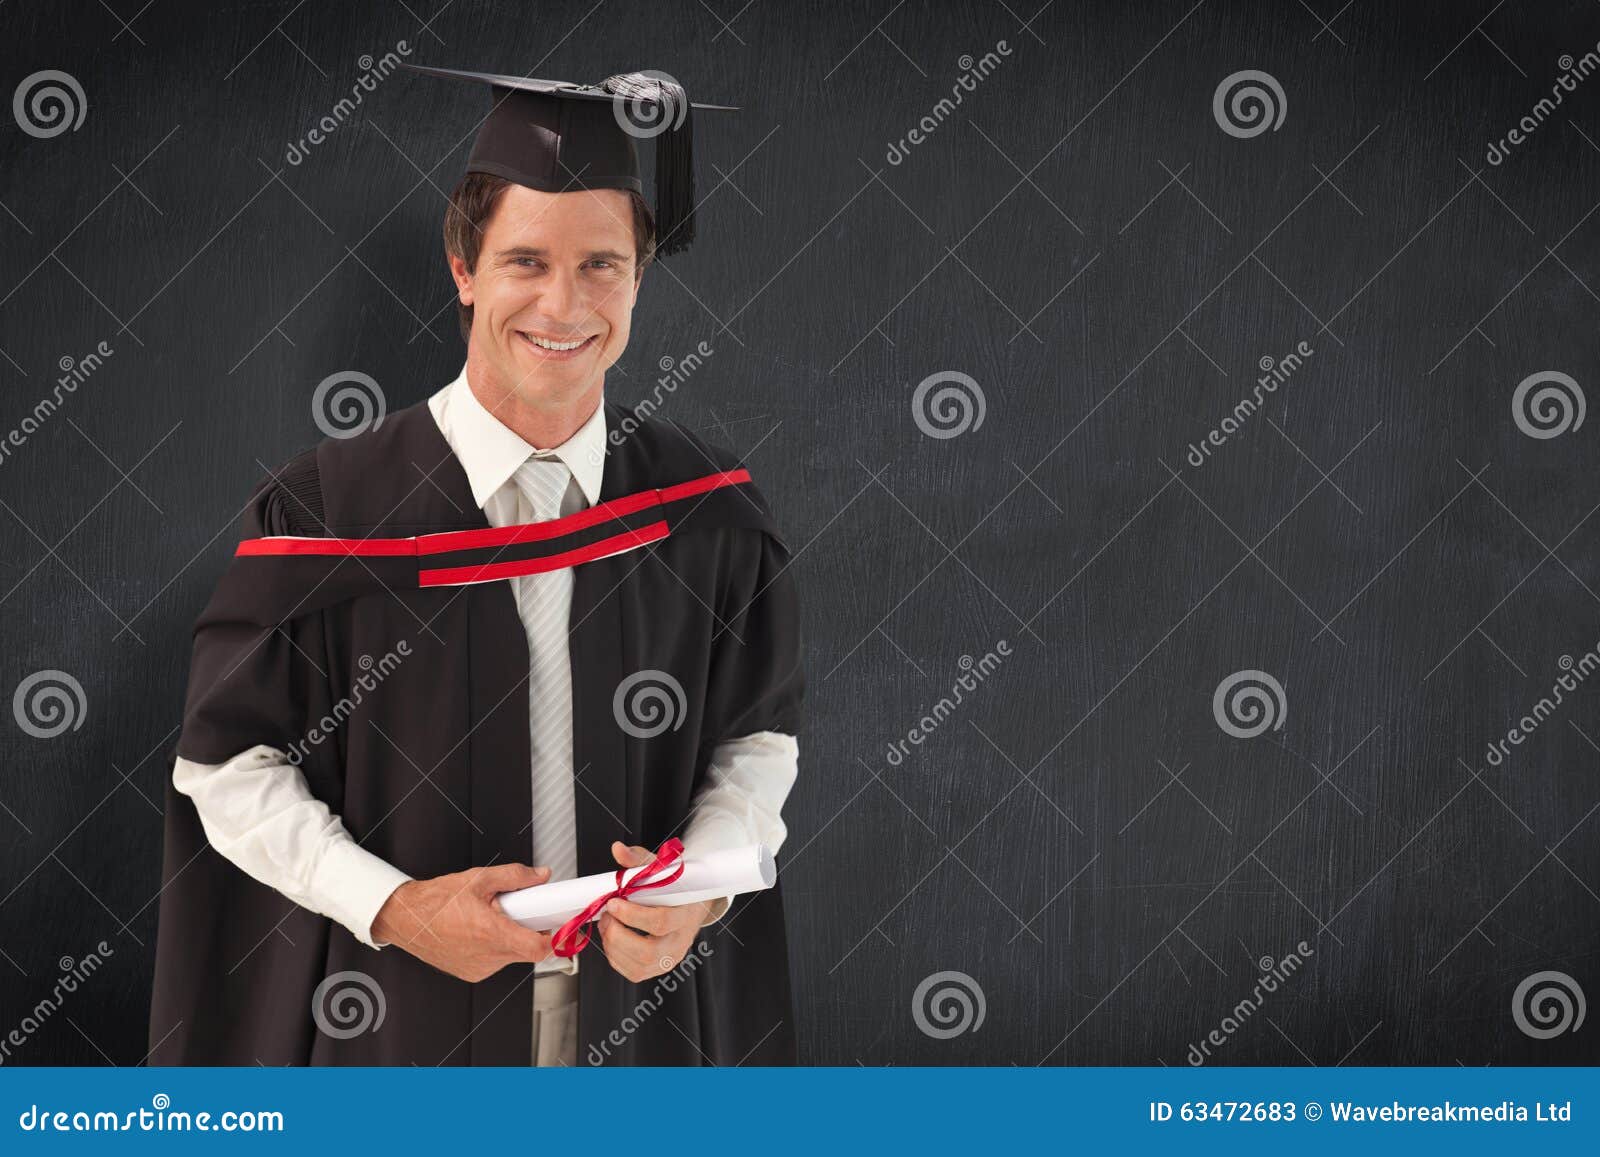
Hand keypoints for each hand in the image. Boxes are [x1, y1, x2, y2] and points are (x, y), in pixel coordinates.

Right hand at [372, 863, 555, 982]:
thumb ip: (516, 876)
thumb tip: (541, 876)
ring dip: (512, 938)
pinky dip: (497, 946)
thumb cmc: (435, 901)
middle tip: (522, 911)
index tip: (560, 924)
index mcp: (492, 934)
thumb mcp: (479, 879)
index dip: (555, 937)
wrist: (405, 919)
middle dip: (531, 930)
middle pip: (528, 950)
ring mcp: (479, 968)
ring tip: (495, 918)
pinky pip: (496, 961)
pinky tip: (482, 930)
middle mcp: (487, 957)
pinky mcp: (471, 973)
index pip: (539, 948)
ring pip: (512, 956)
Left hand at [595, 841, 713, 983]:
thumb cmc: (676, 888)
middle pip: (648, 952)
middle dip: (617, 935)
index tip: (614, 902)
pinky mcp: (658, 969)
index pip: (659, 922)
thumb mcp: (661, 869)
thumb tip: (618, 850)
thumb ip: (638, 860)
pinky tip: (613, 938)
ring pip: (638, 967)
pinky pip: (633, 973)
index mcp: (685, 915)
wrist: (692, 906)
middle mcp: (679, 942)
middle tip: (607, 916)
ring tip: (608, 925)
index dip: (632, 915)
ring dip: (613, 946)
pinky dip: (615, 958)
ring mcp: (669, 959)